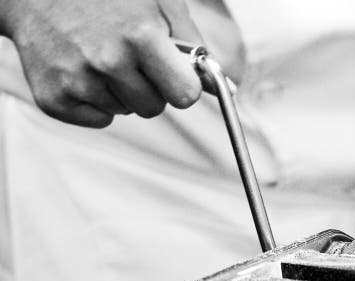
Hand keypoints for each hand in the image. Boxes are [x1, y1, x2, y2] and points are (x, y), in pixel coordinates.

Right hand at [0, 0, 203, 126]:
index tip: (173, 74)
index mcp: (139, 37)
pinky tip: (82, 69)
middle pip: (155, 109)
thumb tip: (224, 85)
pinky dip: (95, 101)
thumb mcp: (158, 2)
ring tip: (100, 56)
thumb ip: (192, 43)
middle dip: (150, 87)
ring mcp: (77, 81)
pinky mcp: (54, 99)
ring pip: (126, 112)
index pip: (185, 96)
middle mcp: (107, 61)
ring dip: (120, 91)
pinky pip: (98, 119)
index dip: (182, 86)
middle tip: (129, 57)